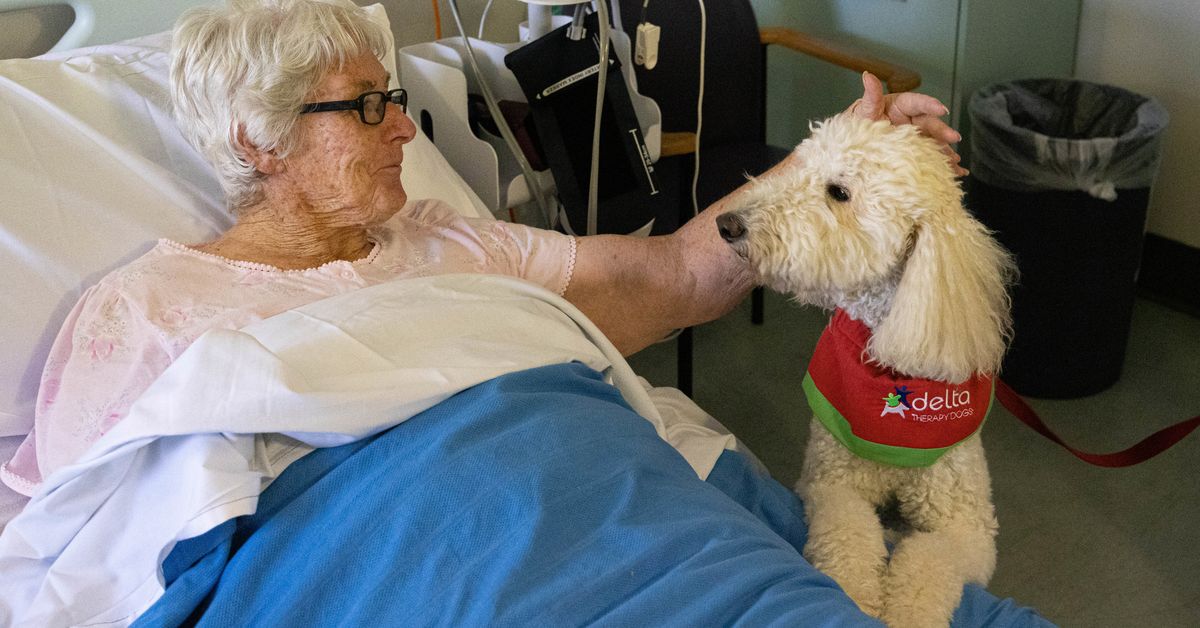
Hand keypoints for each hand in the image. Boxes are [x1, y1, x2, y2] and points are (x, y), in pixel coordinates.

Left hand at [849, 72, 967, 175]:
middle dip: (942, 130)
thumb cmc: (860, 121)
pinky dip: (943, 163)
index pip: (917, 103)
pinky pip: (931, 156)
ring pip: (934, 141)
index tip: (941, 109)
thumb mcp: (865, 109)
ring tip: (955, 160)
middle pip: (929, 123)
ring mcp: (915, 135)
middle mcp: (911, 119)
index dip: (930, 105)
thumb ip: (871, 95)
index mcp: (901, 105)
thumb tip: (867, 75)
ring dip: (946, 150)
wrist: (855, 140)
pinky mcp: (916, 150)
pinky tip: (955, 170)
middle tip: (953, 137)